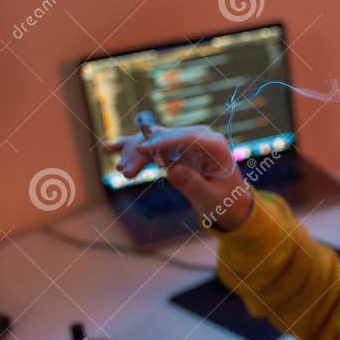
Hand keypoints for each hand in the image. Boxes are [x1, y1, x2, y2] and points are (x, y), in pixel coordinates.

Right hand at [105, 125, 251, 230]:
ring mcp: (185, 141)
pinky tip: (110, 147)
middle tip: (126, 171)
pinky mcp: (175, 149)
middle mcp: (199, 137)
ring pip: (154, 140)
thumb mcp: (211, 197)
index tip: (142, 150)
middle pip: (166, 137)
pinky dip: (133, 149)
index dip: (163, 142)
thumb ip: (193, 184)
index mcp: (215, 145)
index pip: (187, 137)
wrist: (229, 202)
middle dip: (143, 151)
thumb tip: (172, 170)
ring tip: (122, 170)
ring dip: (135, 152)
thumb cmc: (224, 200)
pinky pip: (152, 146)